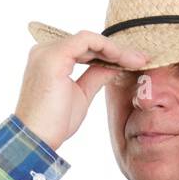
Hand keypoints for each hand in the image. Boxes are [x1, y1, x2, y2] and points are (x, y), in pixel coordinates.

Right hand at [14, 31, 147, 150]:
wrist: (36, 139)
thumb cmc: (54, 124)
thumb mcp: (81, 95)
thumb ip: (95, 76)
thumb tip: (114, 66)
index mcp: (49, 59)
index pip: (84, 49)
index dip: (110, 54)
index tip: (133, 63)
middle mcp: (45, 50)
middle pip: (88, 42)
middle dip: (117, 51)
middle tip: (142, 60)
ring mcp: (48, 51)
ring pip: (90, 39)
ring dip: (116, 49)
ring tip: (138, 60)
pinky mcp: (54, 55)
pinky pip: (88, 41)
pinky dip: (108, 48)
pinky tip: (124, 59)